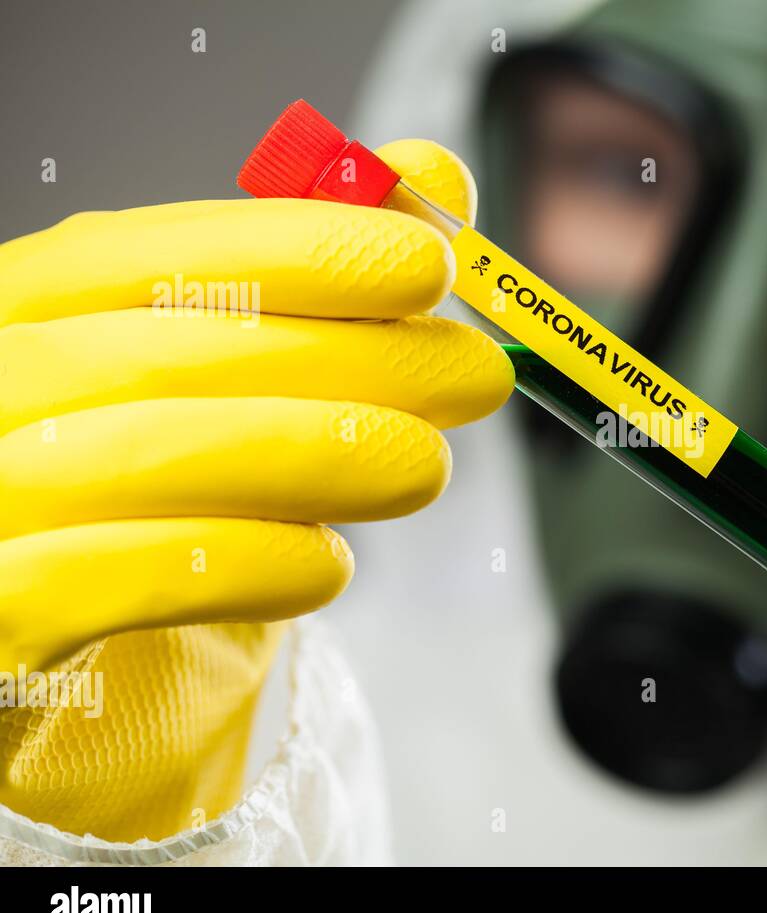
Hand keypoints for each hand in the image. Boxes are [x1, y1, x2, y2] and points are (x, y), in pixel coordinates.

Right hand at [0, 140, 510, 840]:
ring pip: (151, 454)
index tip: (427, 261)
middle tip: (474, 374)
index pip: (155, 255)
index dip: (299, 249)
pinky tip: (330, 564)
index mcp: (32, 309)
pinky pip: (120, 579)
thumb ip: (315, 266)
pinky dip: (246, 561)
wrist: (43, 639)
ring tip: (425, 466)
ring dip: (316, 453)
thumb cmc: (144, 484)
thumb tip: (430, 170)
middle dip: (345, 357)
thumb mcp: (217, 366)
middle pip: (169, 352)